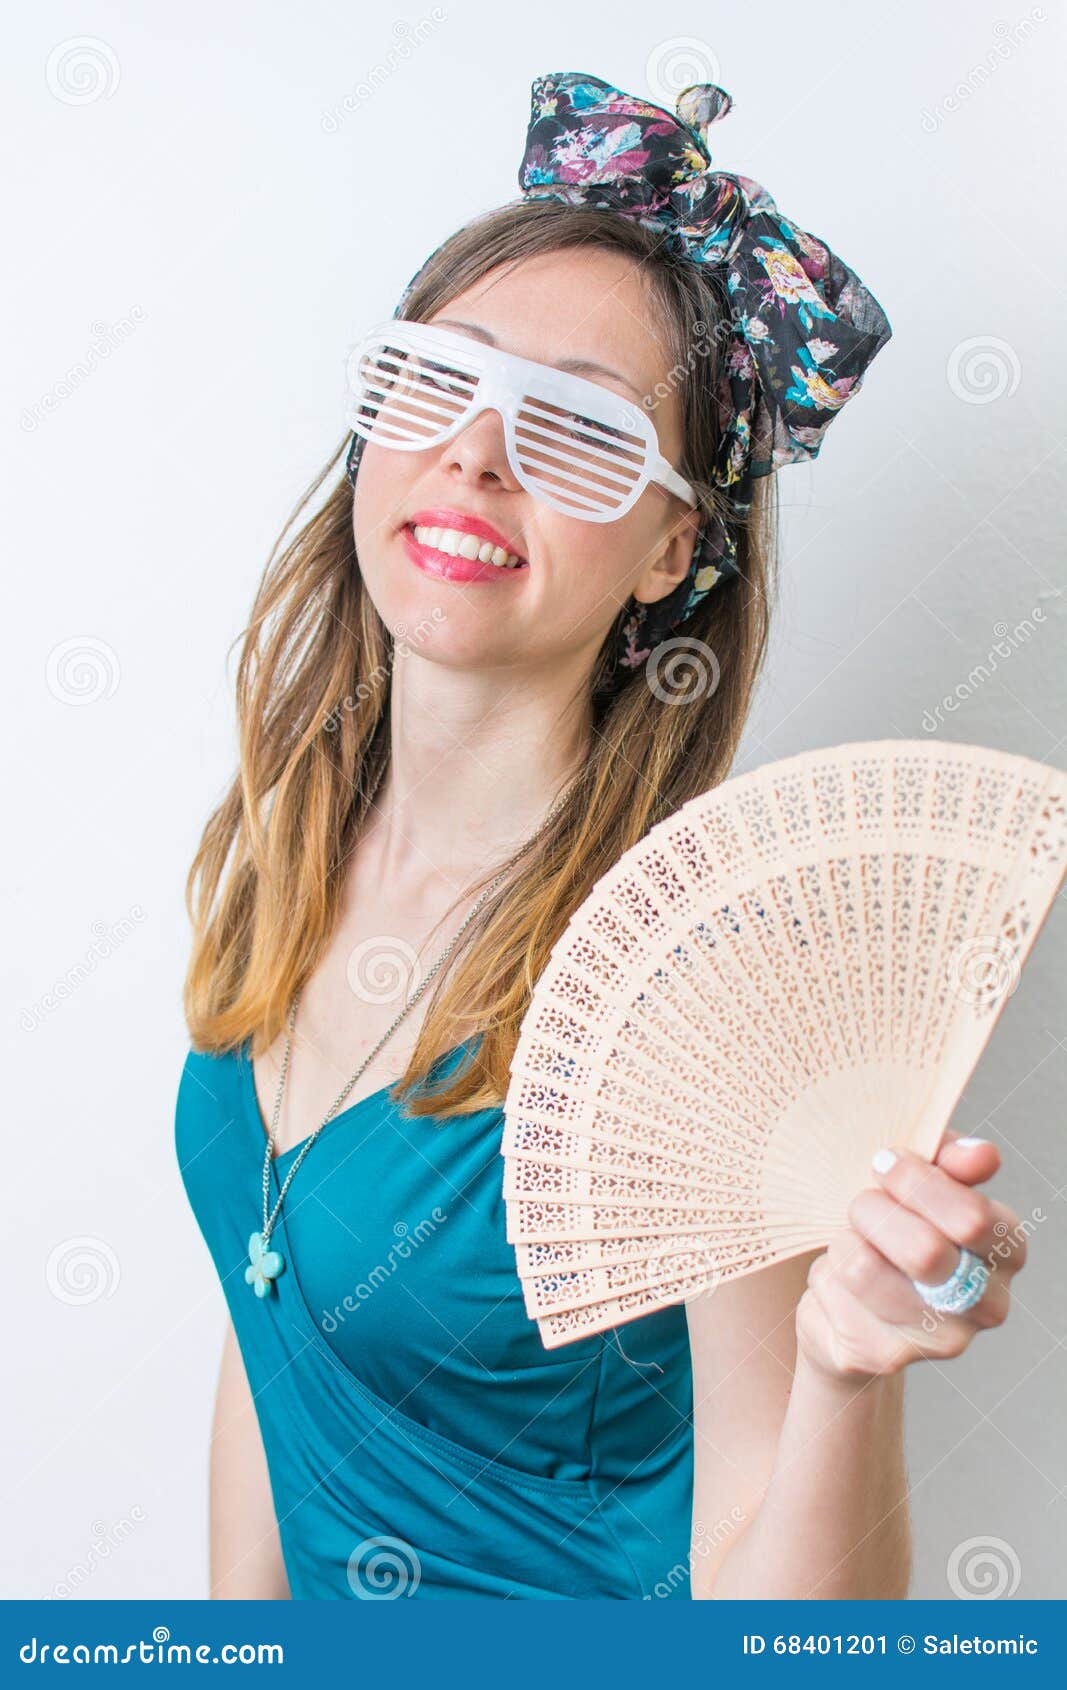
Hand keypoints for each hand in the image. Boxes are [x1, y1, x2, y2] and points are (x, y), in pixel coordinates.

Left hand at [795, 1128, 1027, 1384]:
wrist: (854, 1297)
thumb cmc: (896, 1224)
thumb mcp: (924, 1178)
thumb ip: (952, 1158)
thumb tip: (980, 1155)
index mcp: (1006, 1251)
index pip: (971, 1218)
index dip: (916, 1182)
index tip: (883, 1163)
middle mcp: (986, 1305)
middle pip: (923, 1251)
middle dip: (873, 1210)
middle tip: (861, 1205)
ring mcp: (938, 1340)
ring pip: (864, 1268)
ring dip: (843, 1241)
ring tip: (850, 1242)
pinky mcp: (881, 1356)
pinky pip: (832, 1292)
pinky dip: (823, 1272)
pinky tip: (839, 1281)